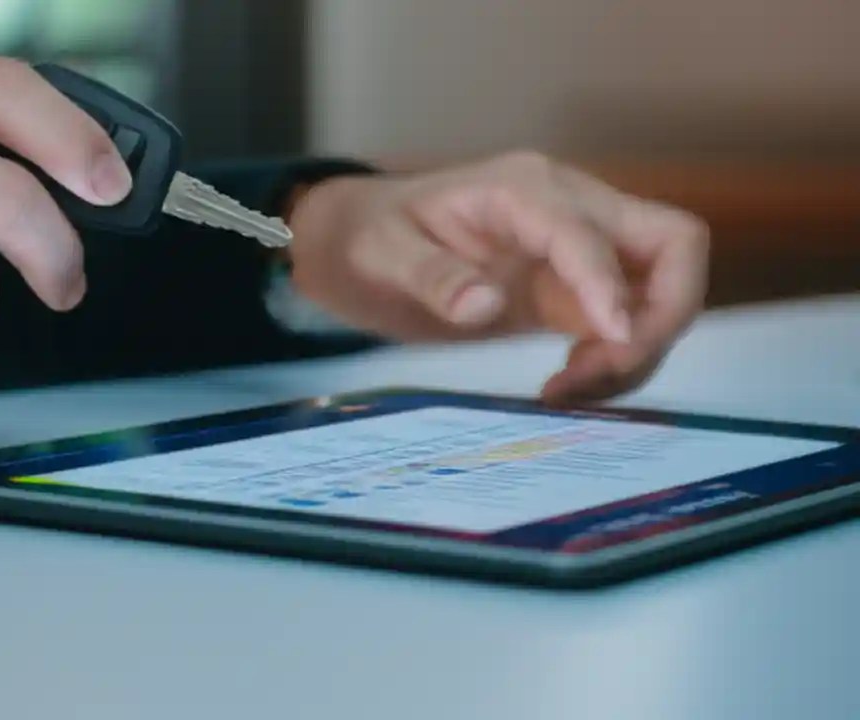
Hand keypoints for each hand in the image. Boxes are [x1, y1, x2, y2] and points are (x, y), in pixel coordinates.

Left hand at [285, 151, 709, 402]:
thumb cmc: (370, 236)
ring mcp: (579, 246)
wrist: (359, 240)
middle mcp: (569, 206)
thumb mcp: (382, 255)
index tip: (612, 345)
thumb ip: (433, 277)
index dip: (610, 287)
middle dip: (661, 313)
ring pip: (662, 287)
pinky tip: (566, 385)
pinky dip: (617, 356)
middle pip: (673, 243)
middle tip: (602, 371)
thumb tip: (484, 305)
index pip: (592, 234)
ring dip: (639, 345)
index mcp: (523, 189)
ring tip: (569, 390)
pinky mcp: (574, 286)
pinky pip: (629, 318)